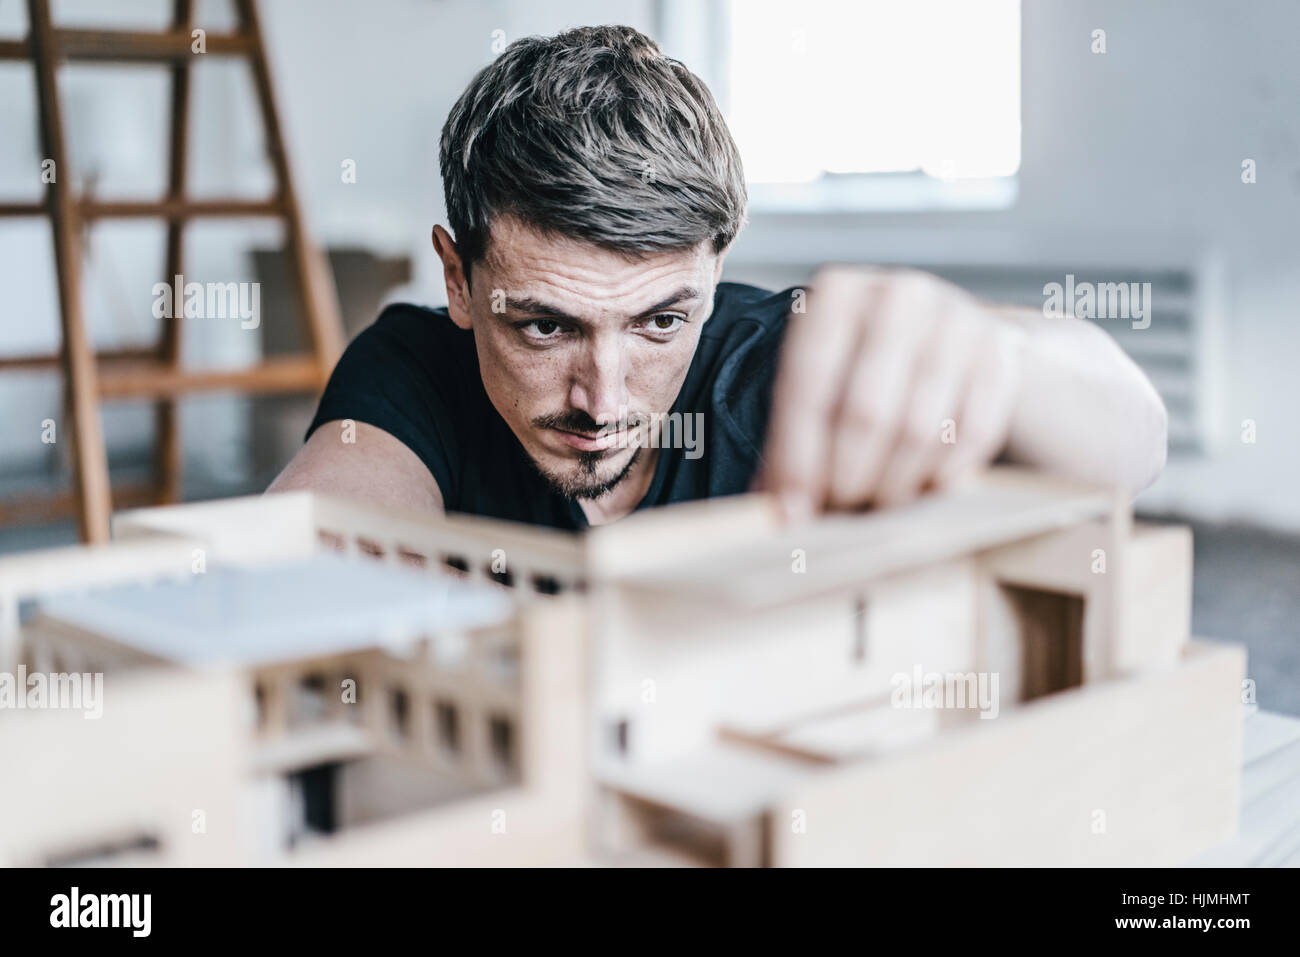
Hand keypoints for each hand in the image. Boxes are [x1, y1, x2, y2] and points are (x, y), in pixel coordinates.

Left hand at [755, 267, 1027, 516]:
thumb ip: (790, 444)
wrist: (936, 332)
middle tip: (839, 514)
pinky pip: (972, 433)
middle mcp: (897, 296)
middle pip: (866, 412)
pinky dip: (944, 475)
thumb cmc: (856, 369)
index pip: (808, 389)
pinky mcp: (999, 351)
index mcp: (835, 295)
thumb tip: (781, 516)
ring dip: (894, 485)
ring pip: (920, 429)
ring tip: (875, 507)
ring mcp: (956, 319)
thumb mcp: (815, 386)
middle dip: (847, 478)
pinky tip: (923, 492)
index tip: (794, 513)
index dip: (798, 459)